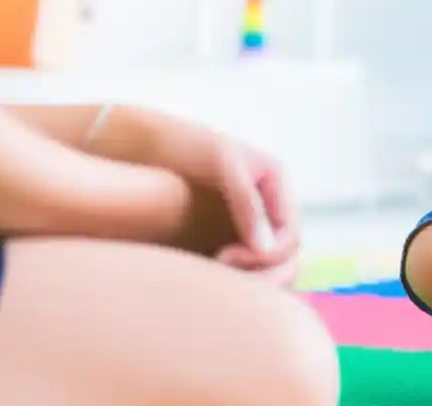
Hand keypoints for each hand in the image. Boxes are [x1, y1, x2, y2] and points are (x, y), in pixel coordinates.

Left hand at [88, 107, 299, 286]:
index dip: (267, 256)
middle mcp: (268, 210)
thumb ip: (247, 204)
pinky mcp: (225, 243)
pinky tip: (200, 280)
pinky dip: (229, 285)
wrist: (140, 145)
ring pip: (266, 273)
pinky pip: (241, 274)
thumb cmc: (182, 144)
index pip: (290, 237)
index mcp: (276, 187)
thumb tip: (267, 250)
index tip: (225, 257)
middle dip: (261, 277)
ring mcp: (248, 228)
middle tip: (217, 276)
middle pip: (286, 261)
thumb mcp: (221, 163)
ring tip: (208, 282)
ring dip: (246, 286)